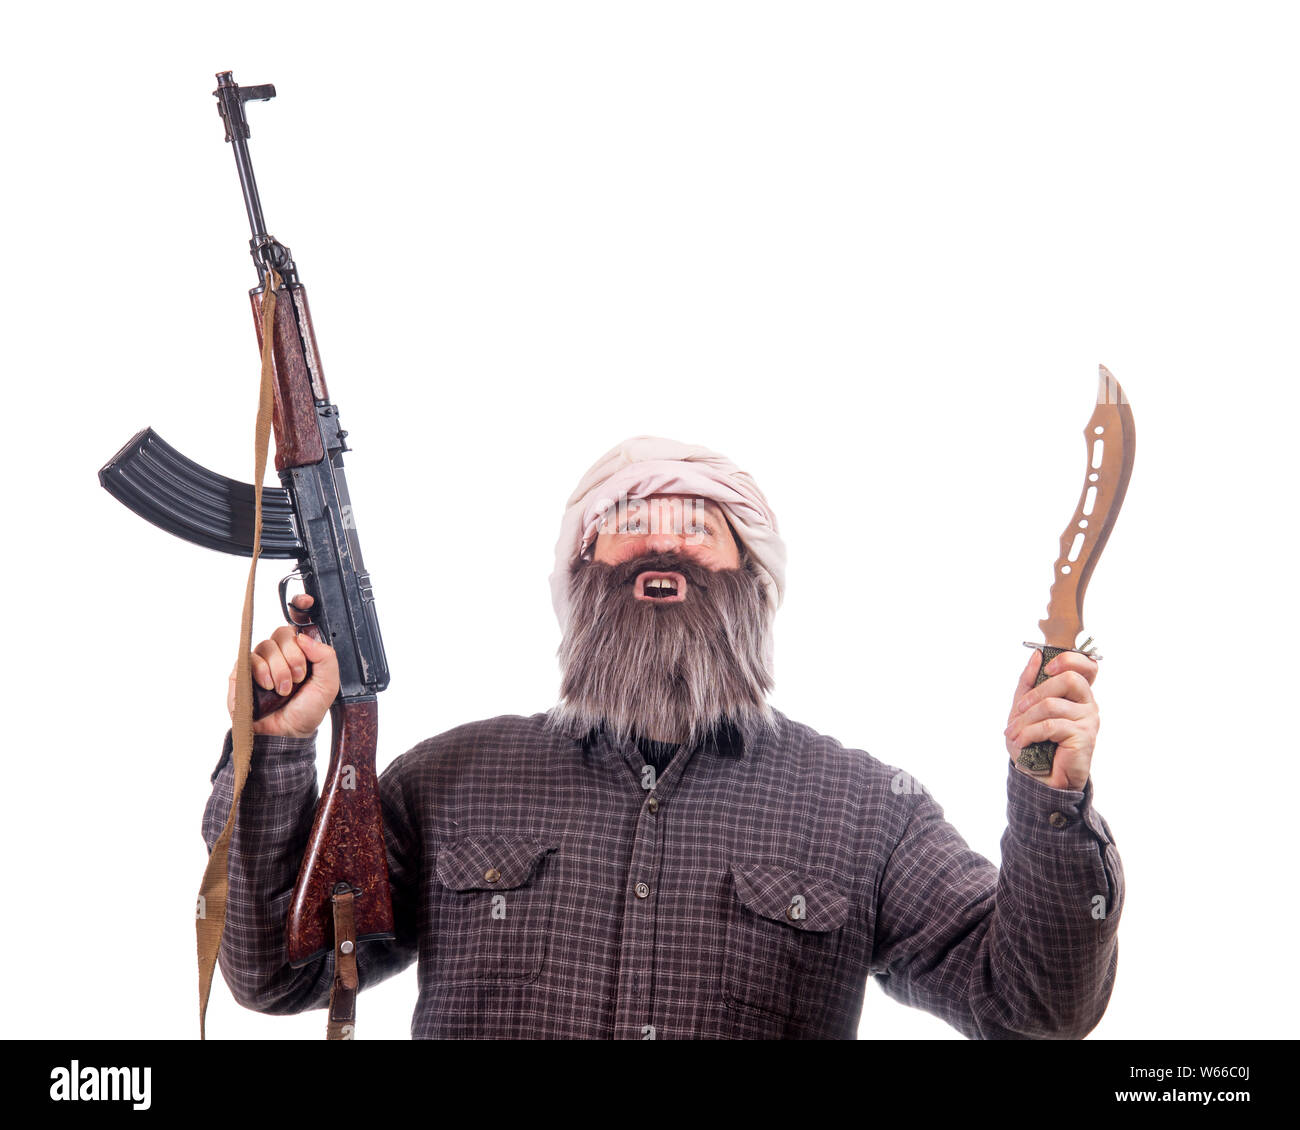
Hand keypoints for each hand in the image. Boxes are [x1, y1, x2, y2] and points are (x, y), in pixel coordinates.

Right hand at [227, 595, 339, 738]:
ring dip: (278, 669)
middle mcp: (281, 650)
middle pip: (283, 633)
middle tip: (298, 678)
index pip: (300, 619)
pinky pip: (248, 659)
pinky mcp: (242, 671)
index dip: (301, 604)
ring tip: (283, 689)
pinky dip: (260, 672)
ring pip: (266, 646)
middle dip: (294, 656)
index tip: (306, 601)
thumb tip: (305, 638)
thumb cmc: (307, 709)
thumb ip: (326, 658)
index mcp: (303, 649)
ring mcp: (261, 659)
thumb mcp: (328, 685)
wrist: (287, 733)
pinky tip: (267, 686)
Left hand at [1004, 648, 1099, 790]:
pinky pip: (1051, 725)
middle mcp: (1088, 703)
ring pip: (1052, 704)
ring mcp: (1088, 720)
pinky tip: (1022, 742)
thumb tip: (1036, 655)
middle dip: (1036, 693)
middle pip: (1069, 679)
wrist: (1039, 777)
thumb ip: (1030, 682)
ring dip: (1025, 720)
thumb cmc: (1035, 742)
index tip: (1047, 668)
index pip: (1088, 665)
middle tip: (1019, 709)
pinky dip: (1029, 733)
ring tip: (1013, 733)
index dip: (1070, 659)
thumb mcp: (1025, 708)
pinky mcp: (1084, 737)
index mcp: (1077, 693)